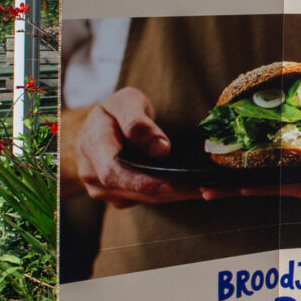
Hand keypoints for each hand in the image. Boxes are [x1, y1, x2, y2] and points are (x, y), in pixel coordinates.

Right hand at [72, 88, 202, 206]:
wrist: (98, 128)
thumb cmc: (115, 111)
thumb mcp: (126, 102)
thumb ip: (138, 123)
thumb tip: (160, 149)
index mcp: (93, 147)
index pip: (113, 172)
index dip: (142, 182)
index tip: (170, 184)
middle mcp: (92, 174)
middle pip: (134, 190)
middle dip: (171, 190)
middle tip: (205, 187)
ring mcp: (103, 189)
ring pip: (144, 198)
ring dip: (176, 195)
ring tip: (207, 189)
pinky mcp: (118, 197)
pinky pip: (146, 198)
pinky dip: (171, 194)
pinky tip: (193, 188)